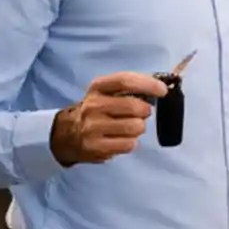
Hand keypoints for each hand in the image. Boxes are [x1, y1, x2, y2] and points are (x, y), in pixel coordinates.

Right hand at [50, 72, 167, 166]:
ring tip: (129, 127)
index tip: (163, 90)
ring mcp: (93, 128)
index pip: (125, 81)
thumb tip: (160, 89)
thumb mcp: (105, 92)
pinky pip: (129, 144)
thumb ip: (130, 88)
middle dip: (145, 111)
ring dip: (139, 128)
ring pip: (135, 127)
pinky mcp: (96, 147)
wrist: (66, 135)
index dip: (148, 84)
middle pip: (134, 106)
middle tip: (141, 113)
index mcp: (97, 87)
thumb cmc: (97, 110)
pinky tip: (121, 139)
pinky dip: (131, 142)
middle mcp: (93, 106)